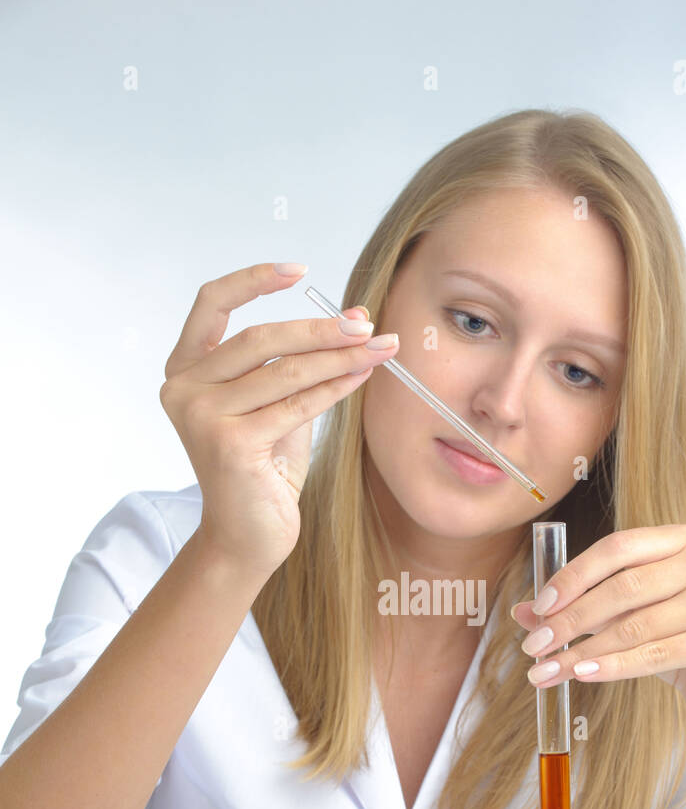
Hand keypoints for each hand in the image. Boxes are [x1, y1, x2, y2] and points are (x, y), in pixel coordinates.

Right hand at [159, 261, 398, 580]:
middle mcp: (183, 389)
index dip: (252, 281)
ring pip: (282, 371)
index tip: (299, 271)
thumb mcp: (281, 403)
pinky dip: (334, 388)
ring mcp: (201, 416)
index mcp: (185, 370)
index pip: (210, 304)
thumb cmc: (263, 470)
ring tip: (378, 348)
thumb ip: (304, 361)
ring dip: (337, 357)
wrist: (247, 537)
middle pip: (258, 339)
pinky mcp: (228, 443)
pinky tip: (361, 376)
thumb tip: (356, 315)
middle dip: (319, 328)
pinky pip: (294, 404)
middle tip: (365, 324)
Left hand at [511, 523, 685, 745]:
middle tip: (533, 645)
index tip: (538, 607)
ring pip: (634, 624)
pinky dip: (613, 665)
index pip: (617, 548)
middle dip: (569, 619)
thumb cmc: (683, 646)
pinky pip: (654, 652)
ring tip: (546, 670)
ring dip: (582, 650)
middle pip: (623, 587)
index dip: (573, 576)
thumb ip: (584, 608)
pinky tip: (582, 674)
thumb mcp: (632, 620)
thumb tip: (523, 613)